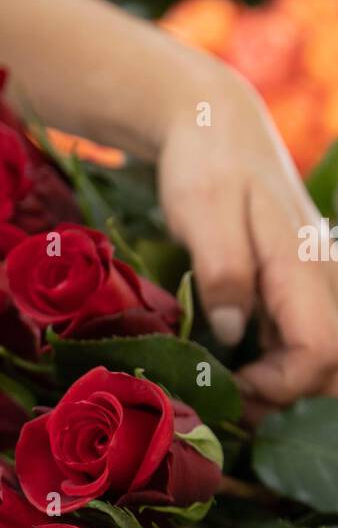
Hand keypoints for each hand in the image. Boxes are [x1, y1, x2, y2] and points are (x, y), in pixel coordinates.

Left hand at [157, 67, 337, 405]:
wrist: (218, 125)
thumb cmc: (206, 165)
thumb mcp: (202, 211)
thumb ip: (222, 270)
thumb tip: (233, 331)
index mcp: (303, 266)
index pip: (321, 352)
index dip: (280, 386)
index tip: (230, 386)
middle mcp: (325, 279)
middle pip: (335, 366)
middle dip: (290, 399)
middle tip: (230, 402)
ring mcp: (319, 283)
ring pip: (328, 358)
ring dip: (288, 389)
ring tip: (232, 394)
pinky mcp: (303, 288)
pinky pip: (309, 341)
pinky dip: (282, 368)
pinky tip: (240, 371)